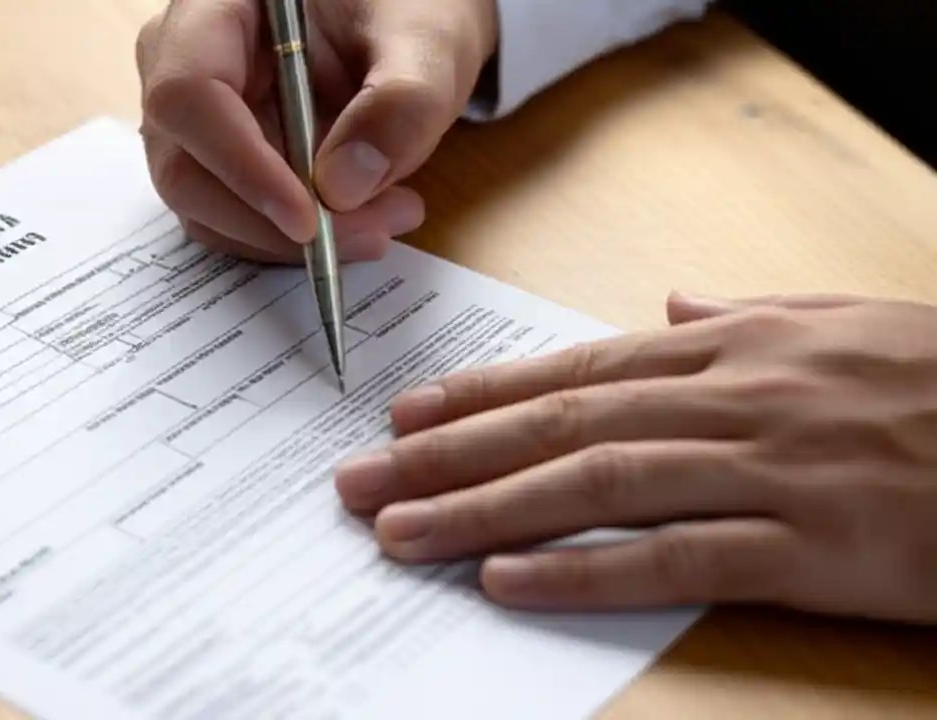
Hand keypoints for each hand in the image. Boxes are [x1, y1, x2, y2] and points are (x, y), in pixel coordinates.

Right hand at [135, 0, 498, 261]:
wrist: (402, 26)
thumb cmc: (405, 10)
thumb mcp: (426, 42)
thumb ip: (400, 104)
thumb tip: (340, 190)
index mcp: (216, 4)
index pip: (189, 93)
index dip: (239, 164)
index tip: (308, 219)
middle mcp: (185, 60)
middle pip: (185, 166)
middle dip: (270, 221)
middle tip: (366, 234)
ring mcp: (198, 117)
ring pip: (206, 206)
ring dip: (287, 239)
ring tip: (383, 222)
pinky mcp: (219, 160)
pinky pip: (232, 217)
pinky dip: (290, 238)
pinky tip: (360, 219)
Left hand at [334, 292, 936, 624]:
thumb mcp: (845, 322)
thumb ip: (743, 316)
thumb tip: (665, 306)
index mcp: (735, 347)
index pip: (578, 368)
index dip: (484, 392)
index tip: (407, 412)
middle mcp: (732, 399)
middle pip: (561, 424)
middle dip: (449, 453)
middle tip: (362, 477)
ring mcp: (766, 473)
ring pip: (594, 485)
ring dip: (484, 508)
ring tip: (401, 529)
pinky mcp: (808, 549)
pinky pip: (672, 558)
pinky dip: (581, 568)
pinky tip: (506, 579)